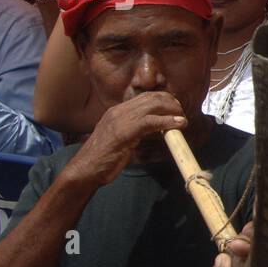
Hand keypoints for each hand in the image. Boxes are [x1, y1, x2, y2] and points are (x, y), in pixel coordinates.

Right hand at [63, 92, 187, 188]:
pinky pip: (150, 122)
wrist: (85, 169)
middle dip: (171, 103)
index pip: (145, 97)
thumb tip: (155, 129)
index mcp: (117, 111)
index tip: (176, 109)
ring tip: (182, 119)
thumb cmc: (103, 158)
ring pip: (153, 106)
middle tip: (181, 113)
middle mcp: (119, 111)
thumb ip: (135, 130)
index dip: (164, 100)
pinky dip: (167, 122)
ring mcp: (120, 120)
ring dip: (172, 111)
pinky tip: (178, 125)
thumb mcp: (121, 138)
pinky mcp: (123, 132)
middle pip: (152, 97)